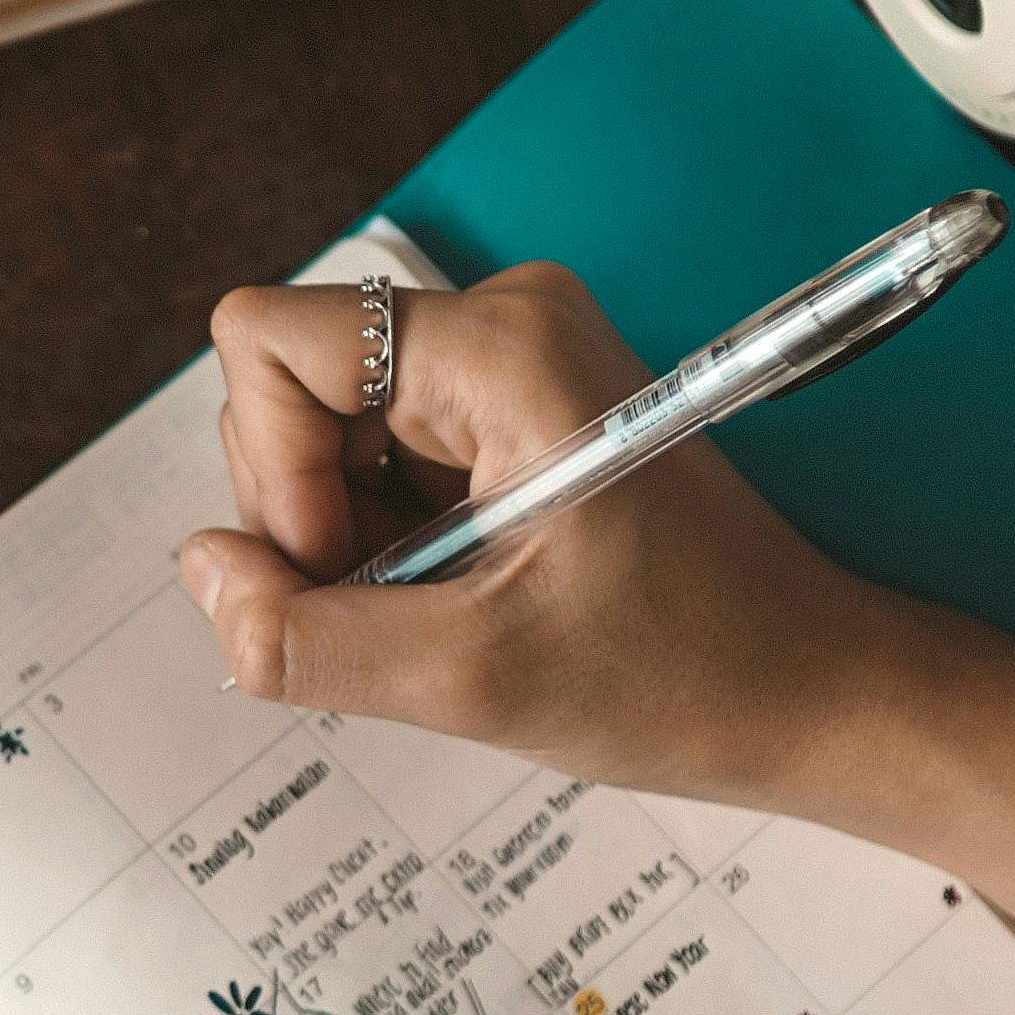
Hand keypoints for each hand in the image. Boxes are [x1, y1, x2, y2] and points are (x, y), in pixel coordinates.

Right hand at [180, 264, 924, 808]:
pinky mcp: (512, 409)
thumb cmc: (684, 672)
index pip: (270, 342)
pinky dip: (395, 540)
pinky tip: (470, 591)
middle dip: (313, 514)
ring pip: (326, 434)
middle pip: (288, 389)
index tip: (351, 564)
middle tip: (415, 602)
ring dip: (355, 539)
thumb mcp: (471, 680)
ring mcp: (506, 363)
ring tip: (455, 603)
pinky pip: (380, 458)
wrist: (812, 690)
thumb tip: (201, 571)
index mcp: (499, 347)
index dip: (274, 471)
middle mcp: (499, 323)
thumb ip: (303, 635)